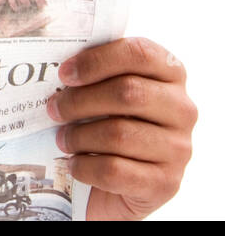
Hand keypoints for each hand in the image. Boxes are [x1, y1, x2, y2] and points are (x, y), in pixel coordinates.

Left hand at [49, 37, 195, 219]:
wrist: (118, 182)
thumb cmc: (105, 122)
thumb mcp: (103, 91)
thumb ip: (90, 73)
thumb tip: (54, 66)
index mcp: (169, 73)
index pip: (139, 53)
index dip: (97, 60)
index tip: (64, 74)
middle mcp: (182, 109)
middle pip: (128, 93)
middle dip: (80, 101)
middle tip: (53, 109)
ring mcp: (179, 148)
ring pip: (119, 134)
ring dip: (78, 136)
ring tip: (62, 139)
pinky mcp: (166, 183)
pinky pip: (115, 170)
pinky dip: (85, 166)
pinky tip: (74, 163)